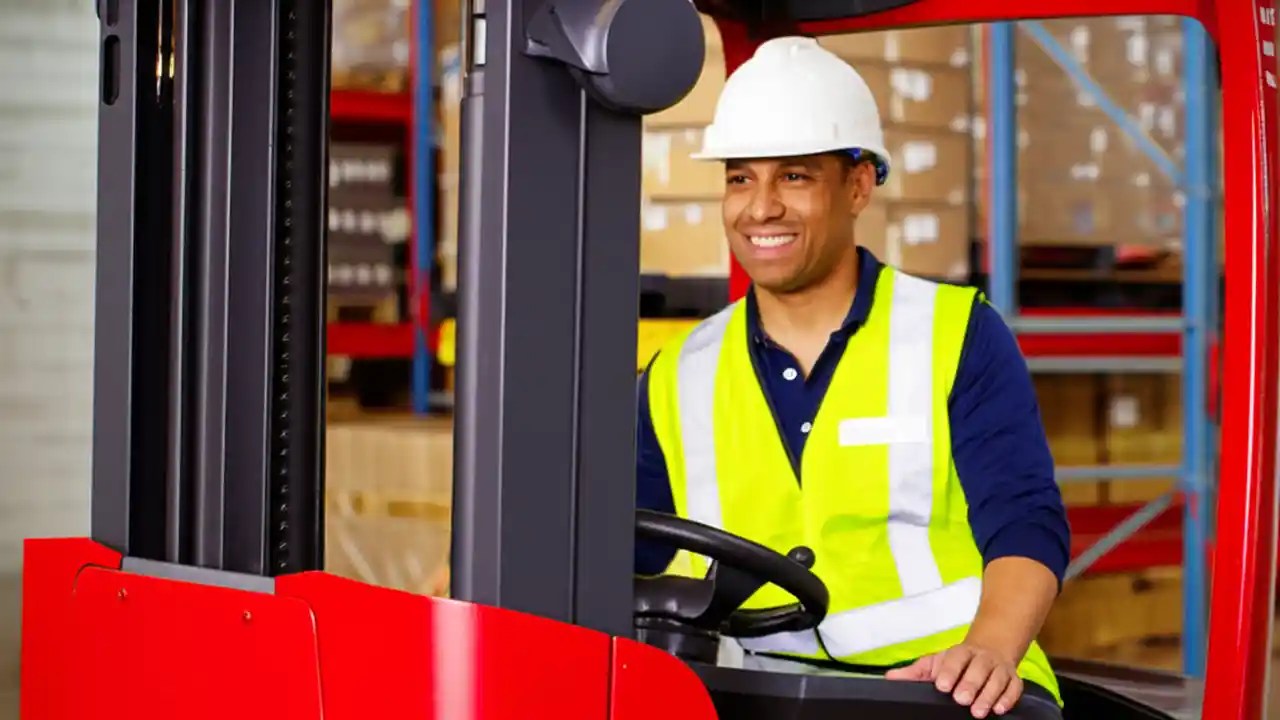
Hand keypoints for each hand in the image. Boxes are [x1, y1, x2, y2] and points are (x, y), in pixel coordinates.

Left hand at [884, 643, 1022, 717]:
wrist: (990, 650)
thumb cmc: (958, 662)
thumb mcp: (935, 663)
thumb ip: (915, 672)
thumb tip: (890, 678)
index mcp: (961, 652)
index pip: (956, 658)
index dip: (949, 671)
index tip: (942, 685)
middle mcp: (982, 658)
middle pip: (978, 668)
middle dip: (970, 684)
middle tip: (960, 699)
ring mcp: (999, 668)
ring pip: (997, 678)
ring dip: (989, 695)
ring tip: (978, 711)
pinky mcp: (1013, 680)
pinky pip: (1014, 687)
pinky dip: (1008, 698)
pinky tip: (999, 709)